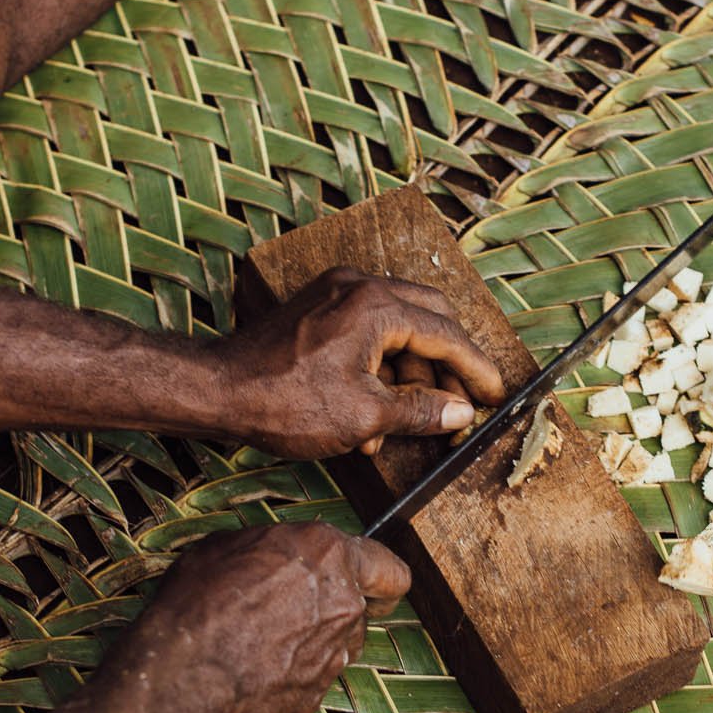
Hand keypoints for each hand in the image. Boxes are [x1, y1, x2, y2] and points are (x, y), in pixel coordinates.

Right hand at [127, 523, 410, 712]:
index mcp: (330, 556)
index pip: (391, 571)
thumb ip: (273, 550)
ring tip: (257, 642)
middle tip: (286, 611)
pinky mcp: (315, 697)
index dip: (380, 580)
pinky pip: (309, 681)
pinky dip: (287, 677)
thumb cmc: (198, 602)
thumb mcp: (226, 547)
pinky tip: (249, 671)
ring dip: (309, 643)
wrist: (183, 671)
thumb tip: (274, 557)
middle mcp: (344, 605)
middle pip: (359, 610)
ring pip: (335, 647)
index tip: (372, 587)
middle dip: (329, 610)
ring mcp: (333, 656)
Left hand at [213, 267, 505, 457]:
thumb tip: (460, 413)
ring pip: (396, 329)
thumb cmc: (282, 402)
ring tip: (407, 425)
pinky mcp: (316, 310)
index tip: (496, 394)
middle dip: (447, 366)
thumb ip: (420, 411)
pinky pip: (365, 333)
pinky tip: (370, 417)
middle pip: (428, 319)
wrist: (216, 393)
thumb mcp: (364, 417)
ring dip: (408, 376)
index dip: (476, 369)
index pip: (446, 334)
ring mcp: (335, 294)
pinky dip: (377, 369)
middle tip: (461, 402)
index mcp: (377, 305)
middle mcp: (358, 287)